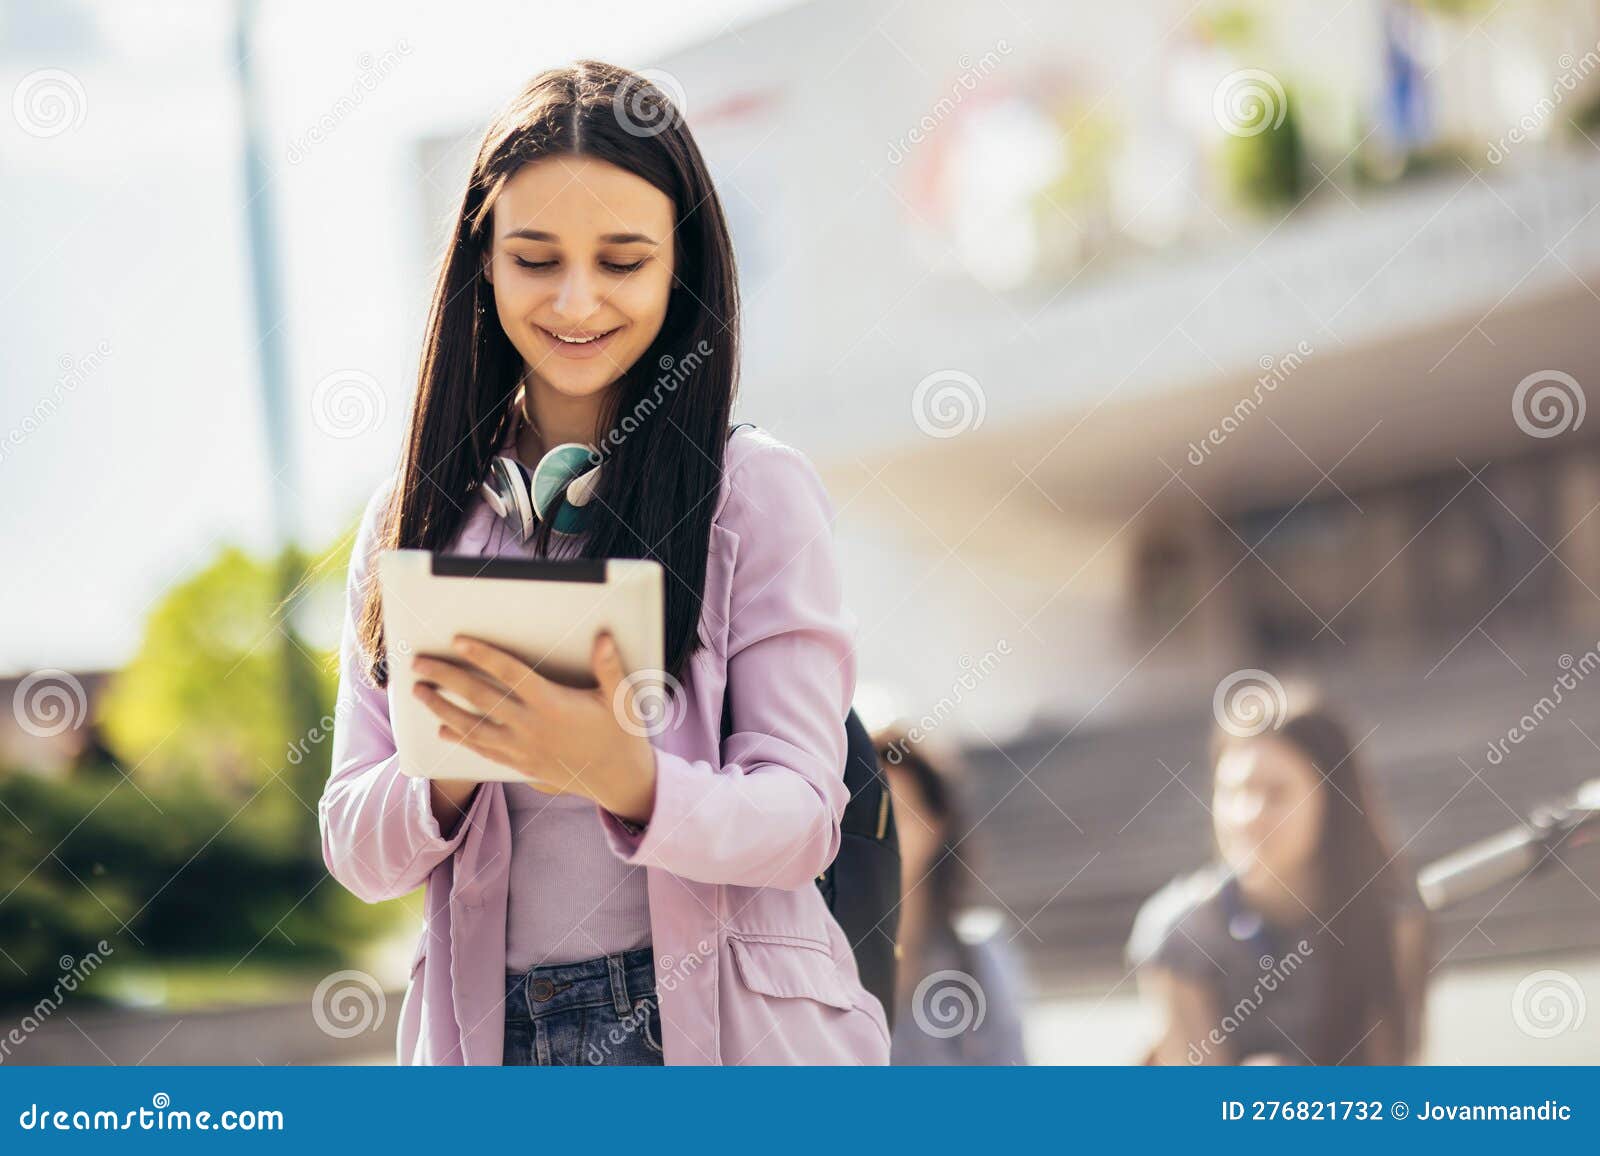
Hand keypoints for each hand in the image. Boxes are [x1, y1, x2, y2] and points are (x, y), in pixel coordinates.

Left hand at [410, 632, 657, 824]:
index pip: (509, 673)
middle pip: (479, 697)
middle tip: (419, 663)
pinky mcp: (521, 765)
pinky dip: (460, 740)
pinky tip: (442, 731)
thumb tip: (603, 637)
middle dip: (446, 678)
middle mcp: (531, 726)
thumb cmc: (621, 735)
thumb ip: (608, 666)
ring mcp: (523, 748)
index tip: (457, 641)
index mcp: (553, 704)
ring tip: (419, 693)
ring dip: (442, 708)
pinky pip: (483, 751)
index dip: (483, 655)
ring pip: (472, 727)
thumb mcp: (621, 698)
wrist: (619, 781)